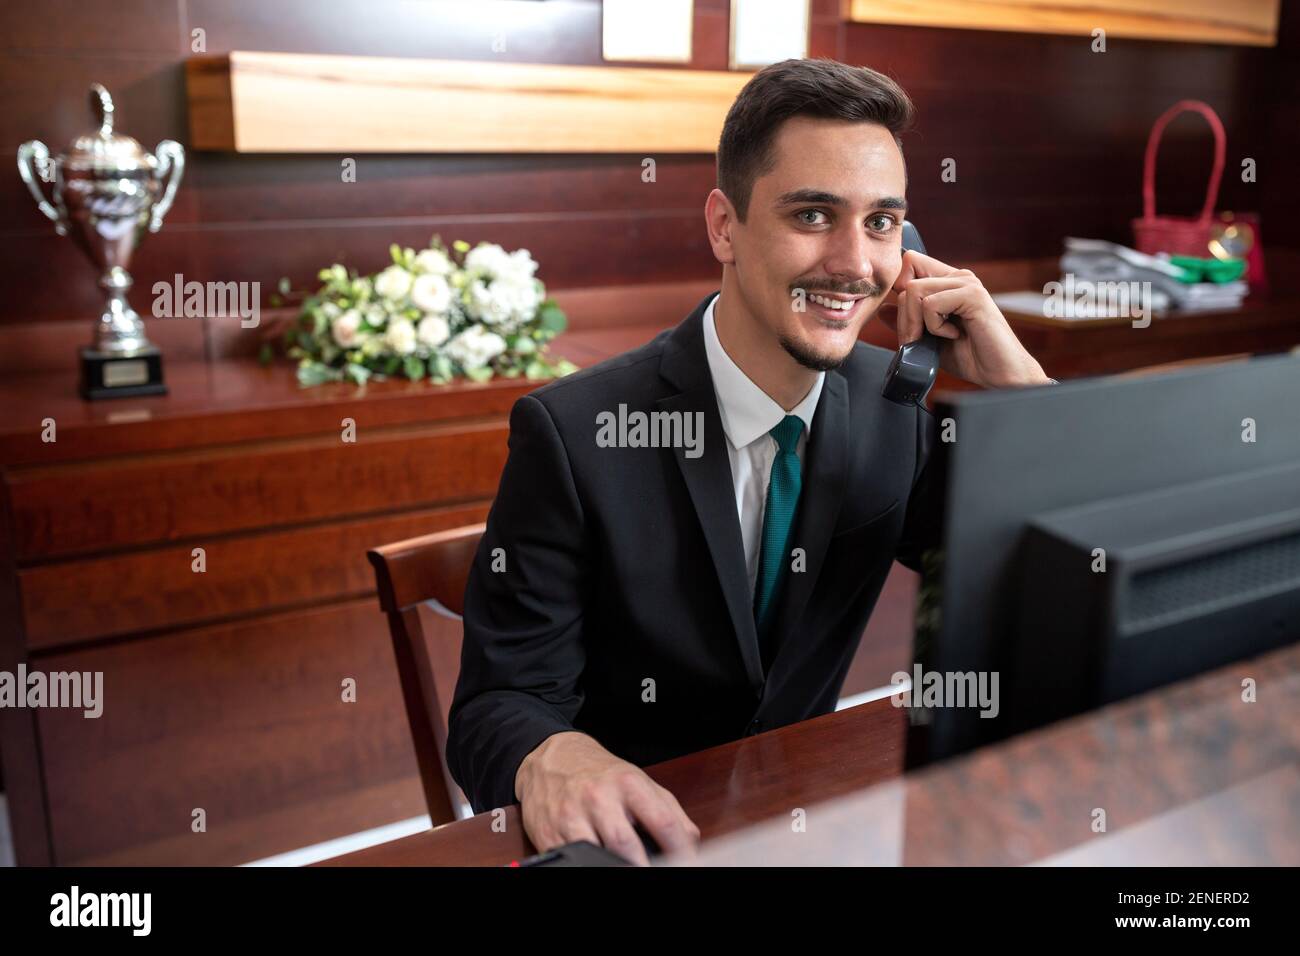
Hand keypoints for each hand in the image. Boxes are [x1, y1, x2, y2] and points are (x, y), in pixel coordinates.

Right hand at [514, 731, 701, 865]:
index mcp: (628, 784)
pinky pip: (570, 857)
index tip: (686, 864)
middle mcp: (599, 798)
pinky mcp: (549, 833)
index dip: (679, 850)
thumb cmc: (602, 774)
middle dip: (644, 866)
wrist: (553, 757)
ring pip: (594, 853)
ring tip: (626, 867)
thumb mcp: (640, 782)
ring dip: (612, 865)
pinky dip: (584, 863)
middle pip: (626, 843)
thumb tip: (690, 843)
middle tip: (655, 871)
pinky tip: (596, 862)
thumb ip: (669, 812)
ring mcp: (571, 816)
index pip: (662, 821)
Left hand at [880, 250, 1050, 387]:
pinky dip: (935, 327)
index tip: (909, 322)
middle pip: (906, 280)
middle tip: (920, 340)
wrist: (1000, 374)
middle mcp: (957, 277)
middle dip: (904, 318)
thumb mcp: (929, 339)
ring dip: (916, 323)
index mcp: (948, 283)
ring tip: (936, 339)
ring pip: (914, 291)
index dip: (899, 291)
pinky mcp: (973, 295)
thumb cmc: (971, 357)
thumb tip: (884, 309)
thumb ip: (909, 322)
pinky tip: (954, 335)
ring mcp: (966, 283)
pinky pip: (931, 304)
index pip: (909, 263)